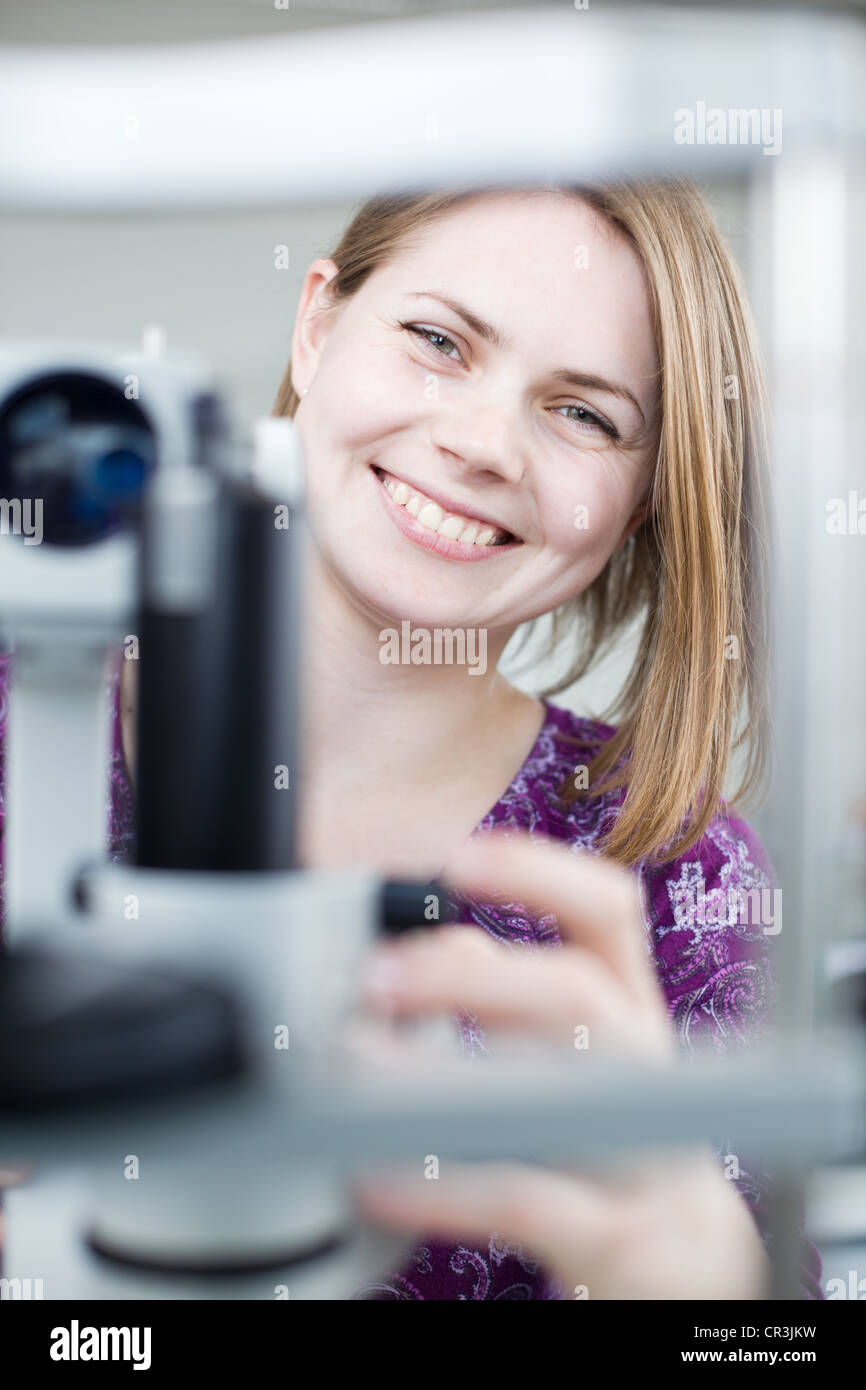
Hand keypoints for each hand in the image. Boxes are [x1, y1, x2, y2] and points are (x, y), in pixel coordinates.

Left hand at [348, 829, 770, 1299]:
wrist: (687, 1260)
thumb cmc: (611, 1135)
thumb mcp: (576, 1049)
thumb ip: (513, 991)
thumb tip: (440, 939)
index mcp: (630, 1005)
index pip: (608, 910)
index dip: (538, 872)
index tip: (456, 859)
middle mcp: (644, 1065)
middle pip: (576, 992)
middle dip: (470, 976)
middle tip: (375, 979)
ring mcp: (642, 1151)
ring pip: (555, 1095)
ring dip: (444, 1072)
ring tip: (359, 1063)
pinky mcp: (617, 1234)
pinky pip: (525, 1200)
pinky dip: (443, 1187)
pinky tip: (377, 1175)